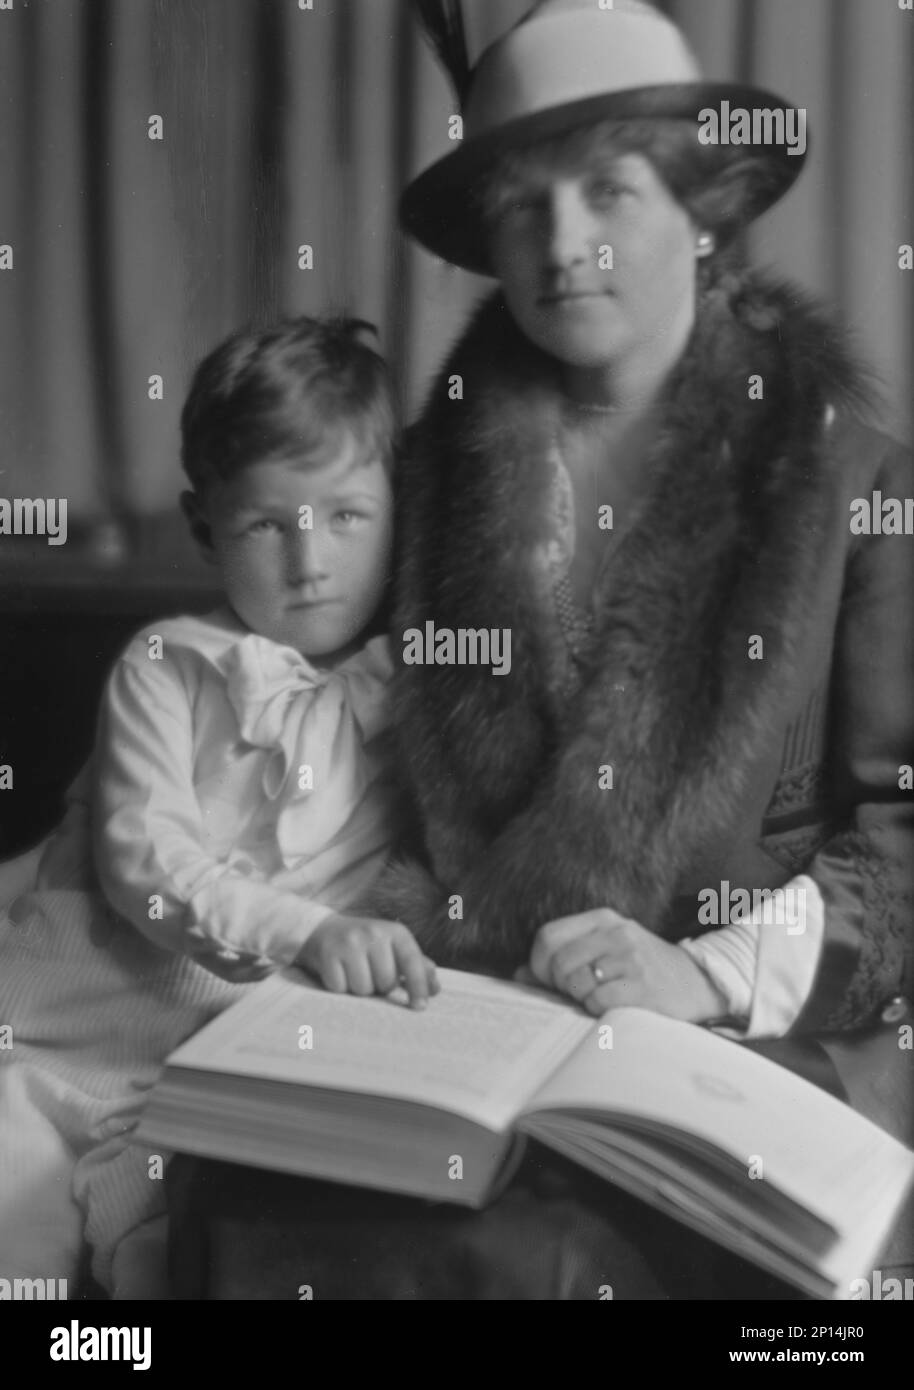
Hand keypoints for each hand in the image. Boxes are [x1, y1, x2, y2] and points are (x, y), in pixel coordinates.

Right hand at [296, 914, 439, 1010]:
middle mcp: (374, 933)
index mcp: (395, 932)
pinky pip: (341, 988)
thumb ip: (416, 967)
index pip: (412, 961)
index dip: (418, 986)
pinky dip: (341, 988)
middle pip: (387, 982)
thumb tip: (435, 988)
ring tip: (355, 974)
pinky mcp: (328, 954)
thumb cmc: (367, 947)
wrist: (323, 931)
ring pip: (364, 989)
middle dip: (380, 987)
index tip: (420, 1007)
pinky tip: (339, 973)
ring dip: (360, 990)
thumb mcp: (393, 949)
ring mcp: (349, 943)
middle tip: (372, 975)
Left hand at [528, 908, 727, 1021]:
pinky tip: (614, 1008)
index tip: (550, 981)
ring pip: (576, 983)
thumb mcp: (605, 951)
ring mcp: (631, 958)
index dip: (540, 964)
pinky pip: (598, 1001)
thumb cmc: (643, 971)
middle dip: (560, 987)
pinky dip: (599, 1010)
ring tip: (600, 999)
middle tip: (577, 996)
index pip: (548, 936)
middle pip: (559, 962)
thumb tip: (519, 975)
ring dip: (581, 1000)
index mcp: (602, 919)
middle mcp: (616, 933)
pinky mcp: (643, 986)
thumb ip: (564, 959)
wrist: (699, 983)